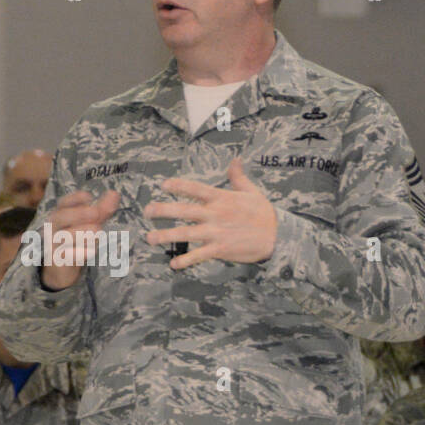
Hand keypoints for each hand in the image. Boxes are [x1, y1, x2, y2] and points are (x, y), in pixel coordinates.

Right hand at [39, 190, 120, 290]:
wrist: (61, 266)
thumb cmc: (77, 239)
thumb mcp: (90, 223)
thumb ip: (101, 210)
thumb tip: (115, 193)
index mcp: (61, 214)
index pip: (64, 203)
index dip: (75, 199)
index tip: (89, 196)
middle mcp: (54, 226)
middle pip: (60, 217)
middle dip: (78, 214)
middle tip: (96, 213)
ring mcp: (53, 243)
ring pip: (63, 236)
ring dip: (81, 233)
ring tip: (97, 231)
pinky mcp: (57, 259)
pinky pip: (65, 255)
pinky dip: (78, 253)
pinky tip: (91, 252)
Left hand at [144, 158, 276, 269]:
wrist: (278, 235)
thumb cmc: (262, 213)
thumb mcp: (251, 191)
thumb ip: (237, 177)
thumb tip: (235, 160)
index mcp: (221, 198)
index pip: (195, 189)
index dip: (178, 186)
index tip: (163, 185)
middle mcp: (215, 214)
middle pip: (184, 210)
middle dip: (163, 210)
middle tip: (146, 211)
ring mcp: (216, 232)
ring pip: (186, 233)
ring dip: (166, 236)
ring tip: (149, 238)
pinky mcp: (220, 249)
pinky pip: (199, 255)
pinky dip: (185, 260)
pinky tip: (173, 264)